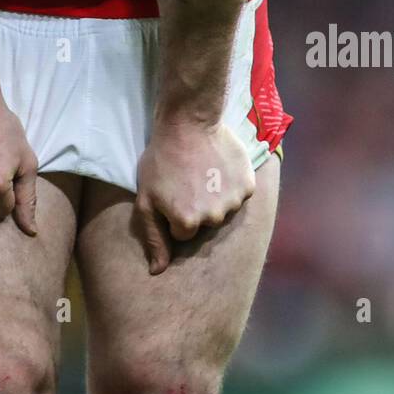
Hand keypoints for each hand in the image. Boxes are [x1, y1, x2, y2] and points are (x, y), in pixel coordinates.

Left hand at [135, 119, 254, 274]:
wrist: (188, 122)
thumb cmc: (161, 159)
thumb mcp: (146, 198)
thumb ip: (153, 237)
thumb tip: (157, 271)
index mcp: (187, 222)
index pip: (182, 232)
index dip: (174, 212)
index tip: (171, 192)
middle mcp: (213, 217)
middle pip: (205, 223)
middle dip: (195, 207)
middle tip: (186, 180)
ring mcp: (233, 201)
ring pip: (223, 210)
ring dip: (214, 196)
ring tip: (202, 172)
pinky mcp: (248, 184)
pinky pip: (240, 194)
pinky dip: (231, 184)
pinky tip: (219, 167)